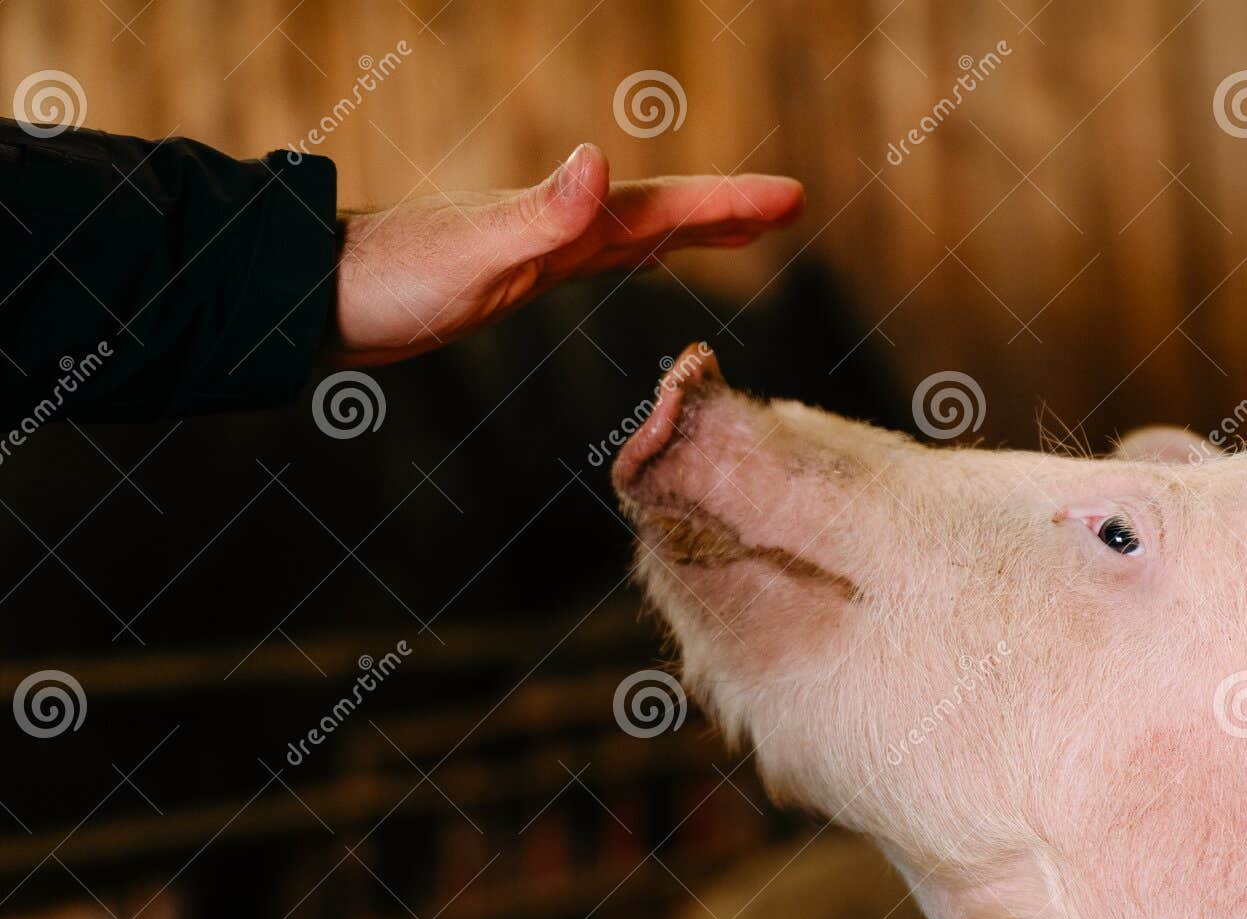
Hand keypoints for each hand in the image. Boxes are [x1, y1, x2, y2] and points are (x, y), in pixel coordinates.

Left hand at [323, 143, 803, 366]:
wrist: (320, 293)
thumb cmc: (391, 278)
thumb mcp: (473, 253)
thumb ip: (540, 215)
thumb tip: (597, 161)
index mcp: (561, 219)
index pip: (662, 208)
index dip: (728, 204)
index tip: (791, 197)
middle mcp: (557, 224)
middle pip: (659, 212)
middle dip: (725, 210)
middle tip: (787, 206)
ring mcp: (537, 246)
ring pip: (632, 232)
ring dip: (688, 229)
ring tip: (739, 230)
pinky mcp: (514, 273)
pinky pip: (595, 257)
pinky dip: (632, 253)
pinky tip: (627, 258)